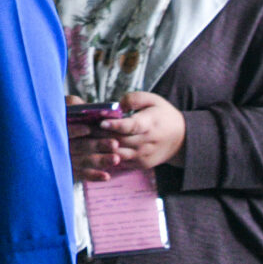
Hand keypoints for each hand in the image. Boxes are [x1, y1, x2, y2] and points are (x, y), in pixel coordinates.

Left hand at [71, 91, 185, 180]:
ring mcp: (142, 156)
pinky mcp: (139, 165)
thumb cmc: (163, 115)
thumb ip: (135, 99)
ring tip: (83, 139)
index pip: (131, 126)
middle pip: (119, 140)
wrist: (181, 139)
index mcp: (150, 124)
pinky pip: (118, 162)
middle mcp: (146, 142)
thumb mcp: (154, 100)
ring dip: (99, 148)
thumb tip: (118, 104)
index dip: (115, 125)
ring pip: (116, 154)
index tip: (101, 122)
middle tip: (81, 128)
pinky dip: (105, 157)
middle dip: (99, 135)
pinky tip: (92, 150)